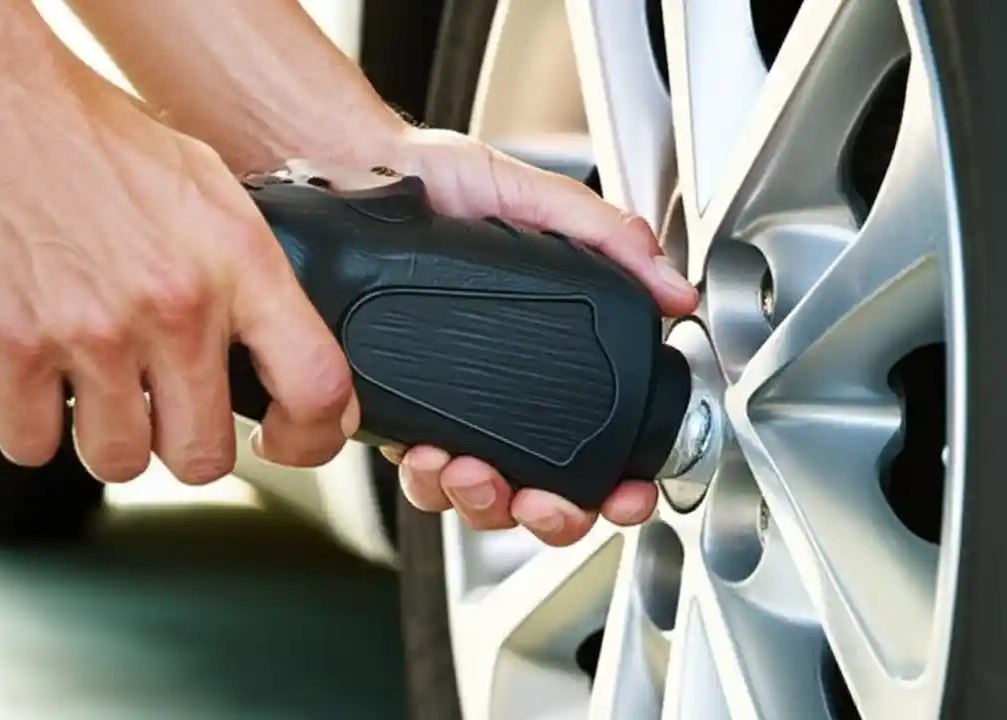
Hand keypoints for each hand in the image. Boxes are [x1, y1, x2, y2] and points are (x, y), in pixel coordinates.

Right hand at [0, 73, 357, 484]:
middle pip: (204, 454)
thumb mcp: (209, 192)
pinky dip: (32, 427)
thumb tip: (282, 349)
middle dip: (185, 443)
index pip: (314, 387)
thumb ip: (248, 276)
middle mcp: (174, 306)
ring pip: (120, 460)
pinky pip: (32, 446)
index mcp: (238, 264)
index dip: (311, 438)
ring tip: (96, 387)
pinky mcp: (14, 349)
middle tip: (165, 409)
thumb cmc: (95, 141)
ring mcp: (94, 333)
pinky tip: (38, 381)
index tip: (285, 439)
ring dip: (110, 437)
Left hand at [371, 128, 697, 545]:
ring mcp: (447, 407)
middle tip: (538, 498)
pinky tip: (426, 452)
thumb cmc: (438, 183)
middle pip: (535, 493)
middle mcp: (498, 392)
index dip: (614, 485)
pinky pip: (416, 471)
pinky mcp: (395, 409)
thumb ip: (604, 237)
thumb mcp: (531, 202)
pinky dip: (426, 478)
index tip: (624, 493)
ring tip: (470, 470)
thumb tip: (671, 289)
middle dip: (544, 512)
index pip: (593, 443)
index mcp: (544, 352)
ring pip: (473, 497)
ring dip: (480, 500)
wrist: (356, 170)